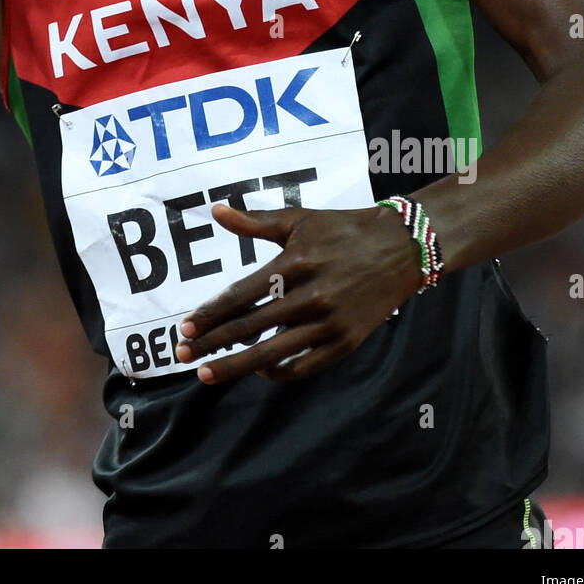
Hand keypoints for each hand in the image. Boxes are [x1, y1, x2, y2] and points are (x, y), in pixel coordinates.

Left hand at [174, 203, 425, 383]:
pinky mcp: (345, 343)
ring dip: (235, 366)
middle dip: (212, 343)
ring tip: (206, 373)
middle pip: (250, 328)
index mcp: (296, 263)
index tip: (185, 328)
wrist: (401, 248)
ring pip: (272, 354)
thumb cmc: (343, 230)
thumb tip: (216, 210)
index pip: (242, 296)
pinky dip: (276, 372)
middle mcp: (311, 296)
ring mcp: (329, 323)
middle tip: (182, 354)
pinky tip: (256, 371)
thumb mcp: (299, 220)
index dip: (210, 314)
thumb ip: (255, 222)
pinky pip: (303, 366)